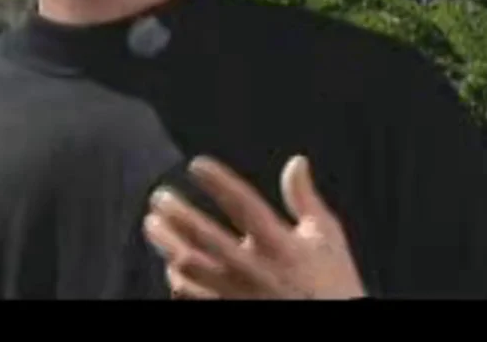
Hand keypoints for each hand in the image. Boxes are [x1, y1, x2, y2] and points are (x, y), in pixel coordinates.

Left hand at [144, 154, 365, 299]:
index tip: (196, 164)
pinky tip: (170, 265)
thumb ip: (304, 199)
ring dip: (167, 244)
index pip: (245, 206)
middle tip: (159, 197)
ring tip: (152, 224)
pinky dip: (177, 279)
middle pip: (206, 238)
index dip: (219, 182)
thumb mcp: (326, 239)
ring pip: (190, 268)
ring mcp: (238, 294)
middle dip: (178, 214)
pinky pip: (191, 296)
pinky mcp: (227, 311)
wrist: (334, 328)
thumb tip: (296, 161)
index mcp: (281, 246)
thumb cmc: (331, 283)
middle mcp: (256, 270)